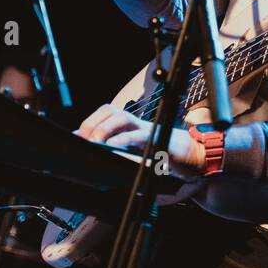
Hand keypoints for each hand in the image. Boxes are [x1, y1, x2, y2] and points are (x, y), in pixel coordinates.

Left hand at [75, 104, 205, 180]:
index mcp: (128, 124)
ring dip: (103, 130)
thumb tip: (92, 152)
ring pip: (120, 118)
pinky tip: (112, 147)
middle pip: (108, 111)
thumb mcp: (136, 154)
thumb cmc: (164, 155)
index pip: (102, 115)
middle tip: (84, 143)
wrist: (193, 156)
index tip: (75, 141)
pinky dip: (122, 140)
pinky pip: (136, 135)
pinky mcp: (156, 137)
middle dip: (91, 126)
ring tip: (95, 144)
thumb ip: (117, 151)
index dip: (86, 126)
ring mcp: (145, 127)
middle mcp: (135, 122)